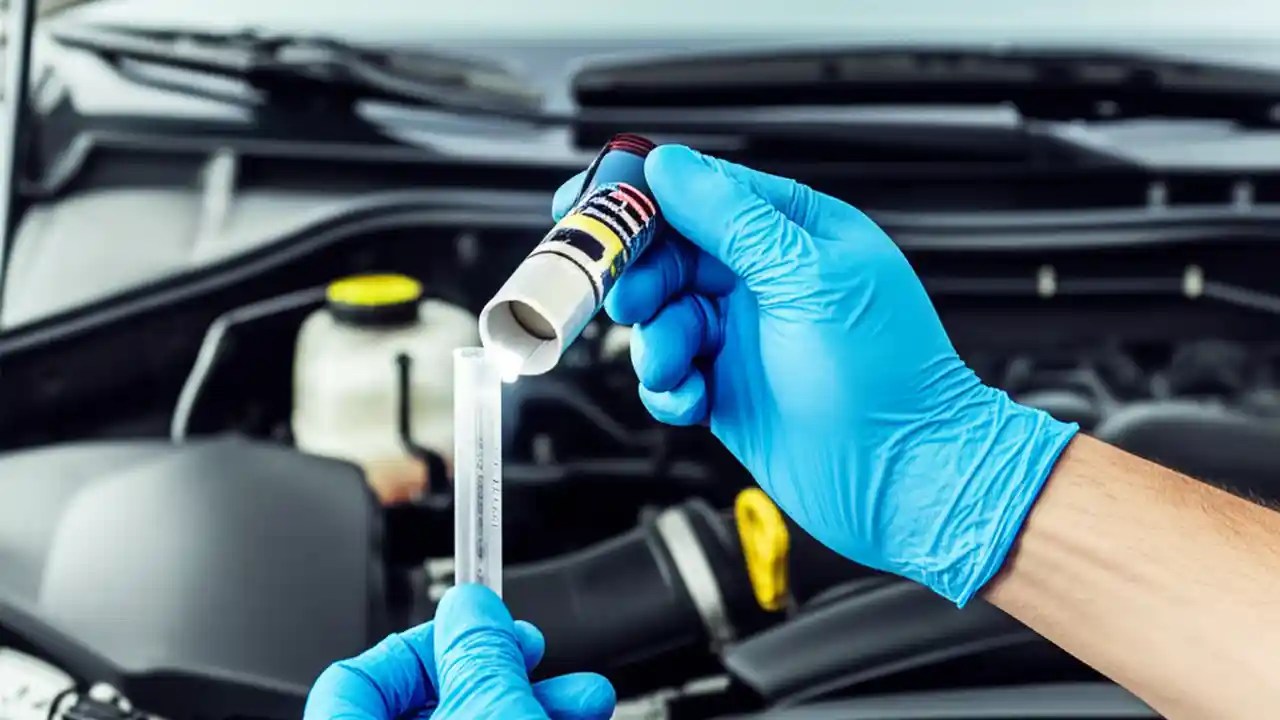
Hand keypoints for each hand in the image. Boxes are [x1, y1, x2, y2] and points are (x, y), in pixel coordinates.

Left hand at [304, 584, 614, 718]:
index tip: (476, 623)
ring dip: (532, 701)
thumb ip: (478, 653)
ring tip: (586, 696)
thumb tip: (470, 608)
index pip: (358, 678)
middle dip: (497, 669)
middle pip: (427, 704)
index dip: (423, 640)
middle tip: (535, 651)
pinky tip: (579, 719)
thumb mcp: (491, 715)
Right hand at [553, 146, 1077, 604]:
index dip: (641, 197)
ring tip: (675, 364)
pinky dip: (668, 387)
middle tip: (627, 299)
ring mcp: (745, 337)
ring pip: (663, 317)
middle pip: (670, 255)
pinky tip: (692, 398)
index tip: (590, 205)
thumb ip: (732, 220)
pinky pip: (671, 375)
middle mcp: (766, 280)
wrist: (907, 480)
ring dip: (655, 340)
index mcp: (794, 233)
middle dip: (641, 277)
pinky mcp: (729, 391)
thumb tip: (670, 167)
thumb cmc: (887, 378)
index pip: (702, 192)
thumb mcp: (807, 279)